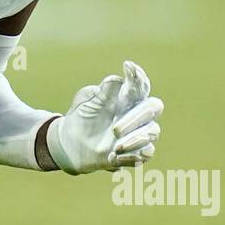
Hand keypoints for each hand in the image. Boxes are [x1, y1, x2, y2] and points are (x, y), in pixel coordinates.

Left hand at [45, 61, 163, 174]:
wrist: (72, 142)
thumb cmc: (83, 115)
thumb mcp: (88, 101)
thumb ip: (104, 92)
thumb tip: (115, 79)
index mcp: (127, 97)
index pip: (140, 85)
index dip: (138, 77)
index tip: (128, 66)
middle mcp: (138, 113)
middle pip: (153, 108)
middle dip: (136, 118)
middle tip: (115, 130)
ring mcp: (140, 133)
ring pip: (152, 132)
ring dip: (135, 140)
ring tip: (115, 147)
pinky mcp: (137, 152)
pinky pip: (145, 155)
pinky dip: (131, 157)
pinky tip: (113, 158)